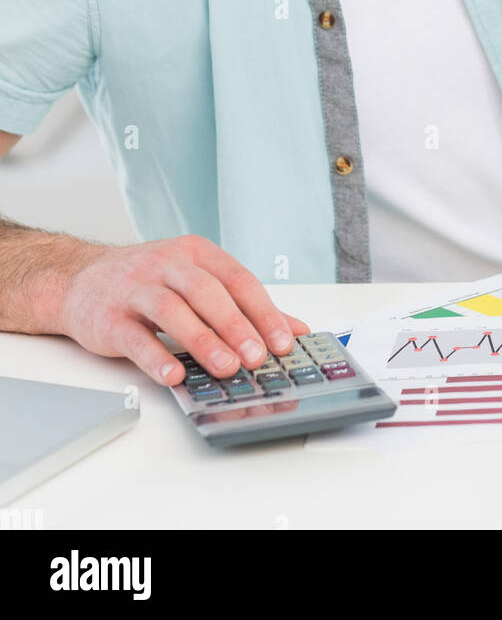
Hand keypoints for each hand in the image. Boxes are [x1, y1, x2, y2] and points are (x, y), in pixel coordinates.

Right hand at [58, 234, 309, 385]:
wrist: (79, 280)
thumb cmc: (146, 282)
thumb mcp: (196, 281)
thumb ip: (243, 305)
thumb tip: (295, 329)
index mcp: (195, 253)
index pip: (237, 279)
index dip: (263, 310)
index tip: (283, 341)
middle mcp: (166, 264)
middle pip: (207, 292)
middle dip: (237, 326)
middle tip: (257, 357)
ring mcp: (135, 289)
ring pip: (173, 311)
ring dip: (203, 341)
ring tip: (226, 368)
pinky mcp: (109, 318)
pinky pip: (135, 337)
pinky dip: (156, 357)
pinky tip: (173, 376)